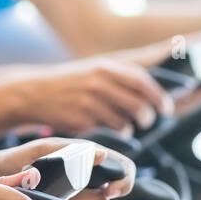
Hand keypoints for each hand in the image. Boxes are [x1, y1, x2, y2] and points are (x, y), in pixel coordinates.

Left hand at [0, 136, 136, 199]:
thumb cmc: (22, 158)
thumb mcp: (46, 150)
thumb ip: (75, 151)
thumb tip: (102, 155)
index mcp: (88, 160)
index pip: (123, 169)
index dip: (124, 182)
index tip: (110, 190)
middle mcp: (85, 181)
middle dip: (83, 199)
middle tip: (62, 192)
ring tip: (44, 196)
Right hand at [16, 58, 172, 137]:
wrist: (33, 93)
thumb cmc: (69, 83)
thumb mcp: (93, 70)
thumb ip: (119, 76)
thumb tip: (151, 89)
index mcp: (104, 67)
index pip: (141, 81)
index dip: (158, 96)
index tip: (166, 108)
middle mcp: (98, 82)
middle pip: (137, 103)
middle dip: (148, 115)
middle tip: (148, 121)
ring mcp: (88, 101)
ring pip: (124, 120)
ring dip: (131, 127)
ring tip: (127, 127)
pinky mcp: (80, 119)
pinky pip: (108, 130)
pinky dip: (115, 132)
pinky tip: (111, 129)